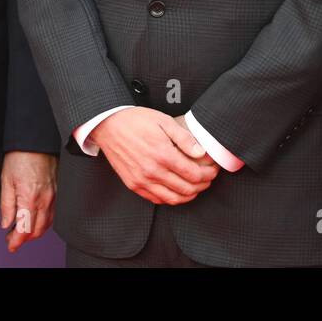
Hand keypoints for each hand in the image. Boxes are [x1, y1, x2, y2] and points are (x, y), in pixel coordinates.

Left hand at [0, 151, 56, 252]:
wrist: (36, 141)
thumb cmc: (21, 157)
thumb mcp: (6, 181)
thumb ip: (6, 205)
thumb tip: (6, 223)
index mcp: (29, 198)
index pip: (24, 230)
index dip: (16, 241)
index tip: (11, 245)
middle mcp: (45, 200)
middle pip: (37, 230)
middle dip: (24, 239)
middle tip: (13, 238)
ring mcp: (53, 196)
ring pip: (46, 224)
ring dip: (34, 231)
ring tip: (22, 230)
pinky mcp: (58, 191)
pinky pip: (53, 213)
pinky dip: (44, 221)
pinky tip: (36, 219)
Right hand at [91, 107, 218, 204]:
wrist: (108, 125)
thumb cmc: (135, 121)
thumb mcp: (164, 121)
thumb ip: (184, 138)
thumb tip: (201, 153)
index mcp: (163, 155)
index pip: (194, 174)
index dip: (208, 174)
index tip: (213, 169)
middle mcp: (152, 171)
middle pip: (187, 189)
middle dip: (203, 185)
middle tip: (208, 177)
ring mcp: (142, 180)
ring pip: (173, 199)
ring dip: (189, 195)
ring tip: (196, 186)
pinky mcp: (133, 184)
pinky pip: (156, 199)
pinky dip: (171, 199)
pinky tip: (177, 191)